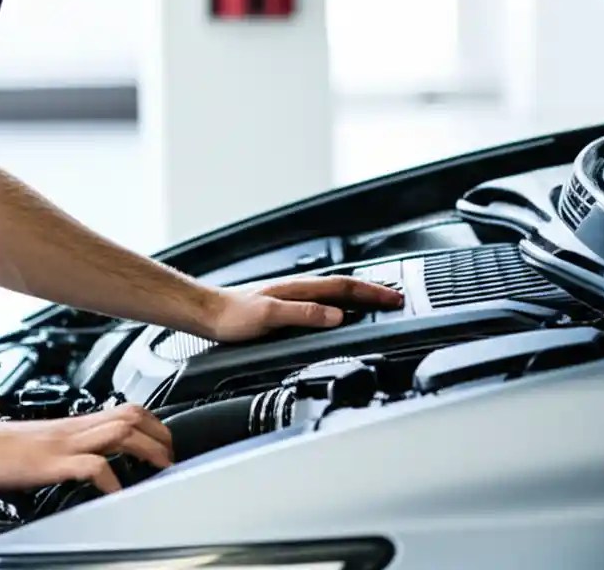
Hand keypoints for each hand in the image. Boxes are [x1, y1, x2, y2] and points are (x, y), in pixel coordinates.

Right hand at [0, 404, 172, 493]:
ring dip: (148, 450)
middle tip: (173, 457)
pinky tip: (118, 493)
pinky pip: (91, 466)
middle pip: (130, 415)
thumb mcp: (38, 444)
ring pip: (119, 432)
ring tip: (162, 469)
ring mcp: (63, 444)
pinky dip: (112, 479)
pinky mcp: (51, 463)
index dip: (152, 423)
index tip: (165, 441)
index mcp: (70, 425)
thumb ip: (63, 448)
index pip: (122, 410)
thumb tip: (82, 462)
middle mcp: (72, 429)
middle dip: (161, 435)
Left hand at [205, 276, 403, 342]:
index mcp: (298, 288)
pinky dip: (338, 305)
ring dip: (358, 297)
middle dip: (372, 292)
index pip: (345, 288)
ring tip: (376, 303)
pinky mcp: (283, 307)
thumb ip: (303, 314)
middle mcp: (297, 289)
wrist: (206, 314)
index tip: (395, 299)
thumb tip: (337, 316)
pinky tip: (339, 313)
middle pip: (344, 287)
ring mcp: (291, 296)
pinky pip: (320, 303)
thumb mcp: (269, 316)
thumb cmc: (231, 316)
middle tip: (397, 299)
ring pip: (333, 293)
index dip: (372, 293)